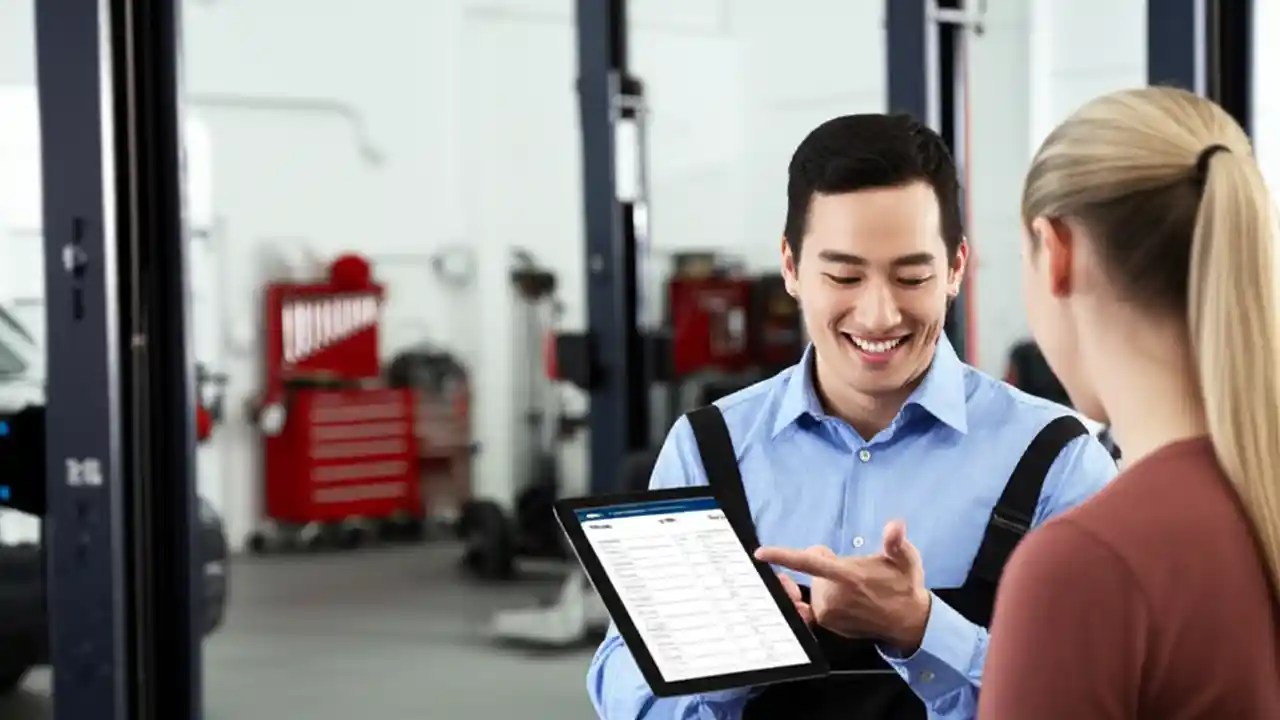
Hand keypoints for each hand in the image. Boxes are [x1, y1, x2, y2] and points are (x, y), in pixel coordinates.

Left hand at [755, 520, 930, 652]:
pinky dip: (826, 596)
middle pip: (814, 569)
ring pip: (816, 585)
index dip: (782, 556)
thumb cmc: (904, 585)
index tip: (760, 553)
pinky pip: (817, 601)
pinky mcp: (829, 623)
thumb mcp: (906, 559)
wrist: (908, 621)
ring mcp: (830, 613)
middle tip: (856, 571)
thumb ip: (896, 541)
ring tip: (856, 587)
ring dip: (829, 582)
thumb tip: (896, 525)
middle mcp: (834, 597)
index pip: (808, 563)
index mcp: (847, 576)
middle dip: (828, 565)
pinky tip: (846, 598)